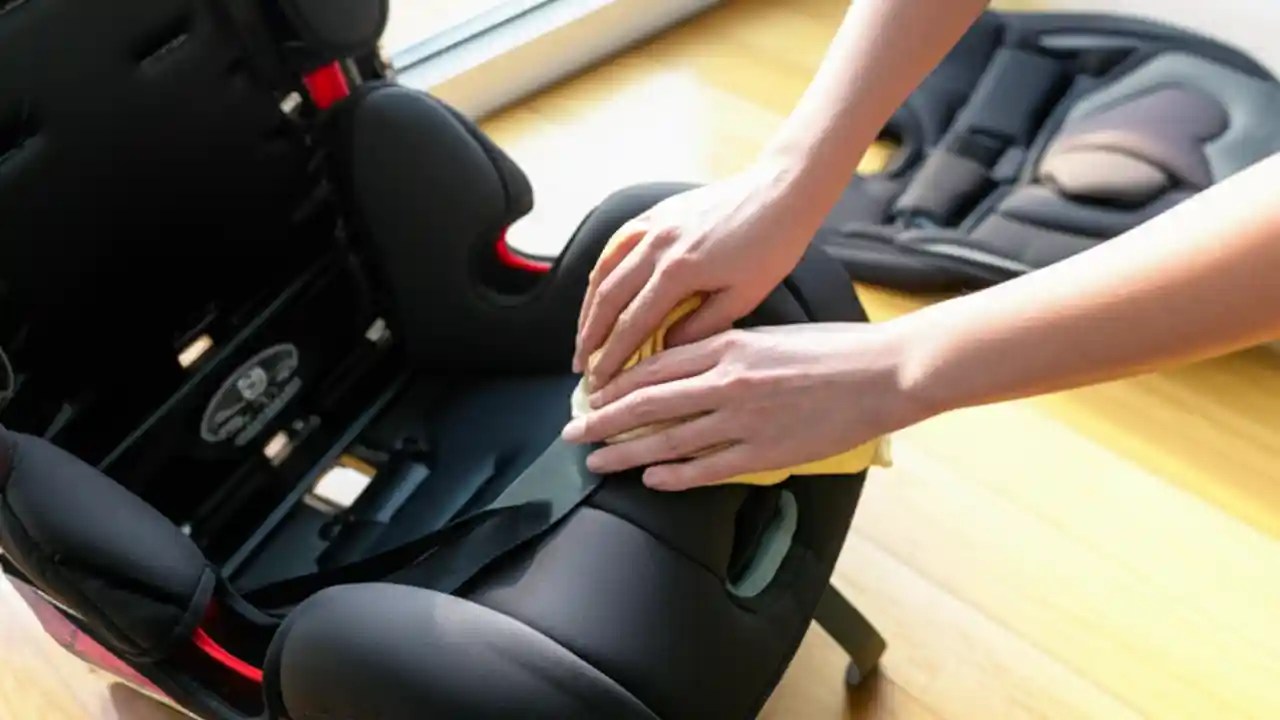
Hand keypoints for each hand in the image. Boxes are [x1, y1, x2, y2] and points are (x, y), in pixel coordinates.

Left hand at [561, 323, 916, 490]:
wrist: (882, 373)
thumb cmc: (832, 351)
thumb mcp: (769, 335)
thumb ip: (725, 349)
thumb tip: (688, 364)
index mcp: (727, 345)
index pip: (653, 367)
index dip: (615, 384)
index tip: (592, 395)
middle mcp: (726, 381)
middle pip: (646, 403)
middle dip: (602, 420)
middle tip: (572, 432)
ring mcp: (743, 420)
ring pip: (667, 440)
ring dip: (626, 453)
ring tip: (598, 460)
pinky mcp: (764, 453)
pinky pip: (706, 468)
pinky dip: (673, 474)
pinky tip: (650, 478)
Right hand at [573, 164, 819, 387]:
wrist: (780, 190)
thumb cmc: (773, 246)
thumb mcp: (745, 296)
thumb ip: (702, 325)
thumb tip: (666, 348)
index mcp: (679, 271)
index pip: (633, 323)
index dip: (613, 356)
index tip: (600, 381)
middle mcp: (656, 246)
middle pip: (608, 298)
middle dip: (590, 336)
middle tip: (582, 367)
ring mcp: (653, 225)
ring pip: (605, 270)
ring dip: (588, 306)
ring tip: (583, 335)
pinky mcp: (657, 212)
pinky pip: (616, 243)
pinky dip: (601, 270)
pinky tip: (598, 288)